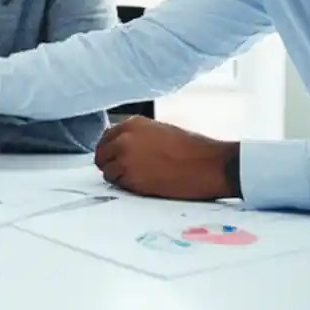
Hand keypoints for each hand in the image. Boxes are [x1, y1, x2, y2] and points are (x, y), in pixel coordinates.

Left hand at [94, 116, 239, 199]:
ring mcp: (125, 158)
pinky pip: (119, 184)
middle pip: (101, 154)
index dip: (110, 150)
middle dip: (110, 163)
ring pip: (107, 171)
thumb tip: (121, 147)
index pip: (106, 137)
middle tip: (124, 172)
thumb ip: (137, 137)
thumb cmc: (191, 148)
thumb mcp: (159, 131)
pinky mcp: (131, 178)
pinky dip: (127, 186)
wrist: (208, 164)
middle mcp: (124, 138)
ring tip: (141, 178)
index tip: (115, 157)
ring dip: (118, 176)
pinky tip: (146, 184)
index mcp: (132, 124)